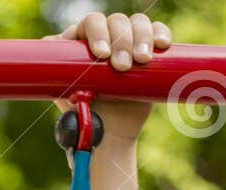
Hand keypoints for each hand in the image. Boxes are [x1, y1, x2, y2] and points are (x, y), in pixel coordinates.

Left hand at [45, 12, 172, 143]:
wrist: (111, 132)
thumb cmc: (86, 116)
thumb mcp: (71, 101)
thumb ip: (63, 87)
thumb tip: (64, 76)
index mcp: (80, 43)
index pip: (89, 24)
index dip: (97, 32)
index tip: (102, 54)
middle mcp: (104, 37)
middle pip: (114, 22)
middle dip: (121, 41)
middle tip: (122, 67)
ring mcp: (126, 41)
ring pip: (137, 22)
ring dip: (142, 37)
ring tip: (142, 61)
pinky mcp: (147, 48)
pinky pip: (157, 30)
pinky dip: (160, 33)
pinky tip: (162, 44)